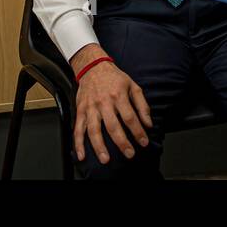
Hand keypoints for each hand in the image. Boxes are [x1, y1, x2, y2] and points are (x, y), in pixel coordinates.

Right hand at [70, 44, 152, 164]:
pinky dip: (78, 143)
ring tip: (106, 159)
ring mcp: (91, 108)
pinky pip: (78, 129)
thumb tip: (148, 123)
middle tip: (129, 154)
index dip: (138, 131)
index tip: (144, 142)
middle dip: (122, 142)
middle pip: (113, 126)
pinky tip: (81, 155)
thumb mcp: (133, 86)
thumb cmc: (114, 78)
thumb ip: (142, 105)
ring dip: (99, 146)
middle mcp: (104, 102)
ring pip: (94, 130)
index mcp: (118, 95)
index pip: (130, 117)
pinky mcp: (81, 111)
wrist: (93, 67)